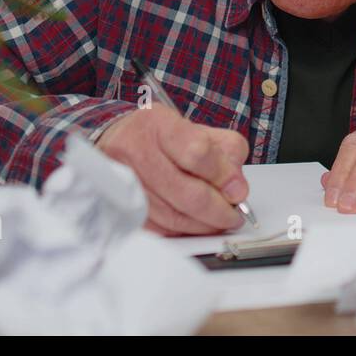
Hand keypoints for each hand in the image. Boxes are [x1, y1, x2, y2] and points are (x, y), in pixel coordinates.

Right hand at [96, 104, 250, 235]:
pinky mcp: (122, 207)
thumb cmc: (159, 136)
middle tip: (233, 214)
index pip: (197, 152)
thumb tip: (237, 188)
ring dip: (204, 224)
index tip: (238, 190)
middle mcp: (137, 151)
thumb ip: (226, 151)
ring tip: (219, 220)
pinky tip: (195, 224)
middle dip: (218, 209)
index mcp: (159, 125)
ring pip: (174, 216)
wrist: (117, 141)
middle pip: (187, 192)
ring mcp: (126, 182)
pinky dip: (184, 231)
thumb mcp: (197, 129)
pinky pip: (160, 229)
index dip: (223, 176)